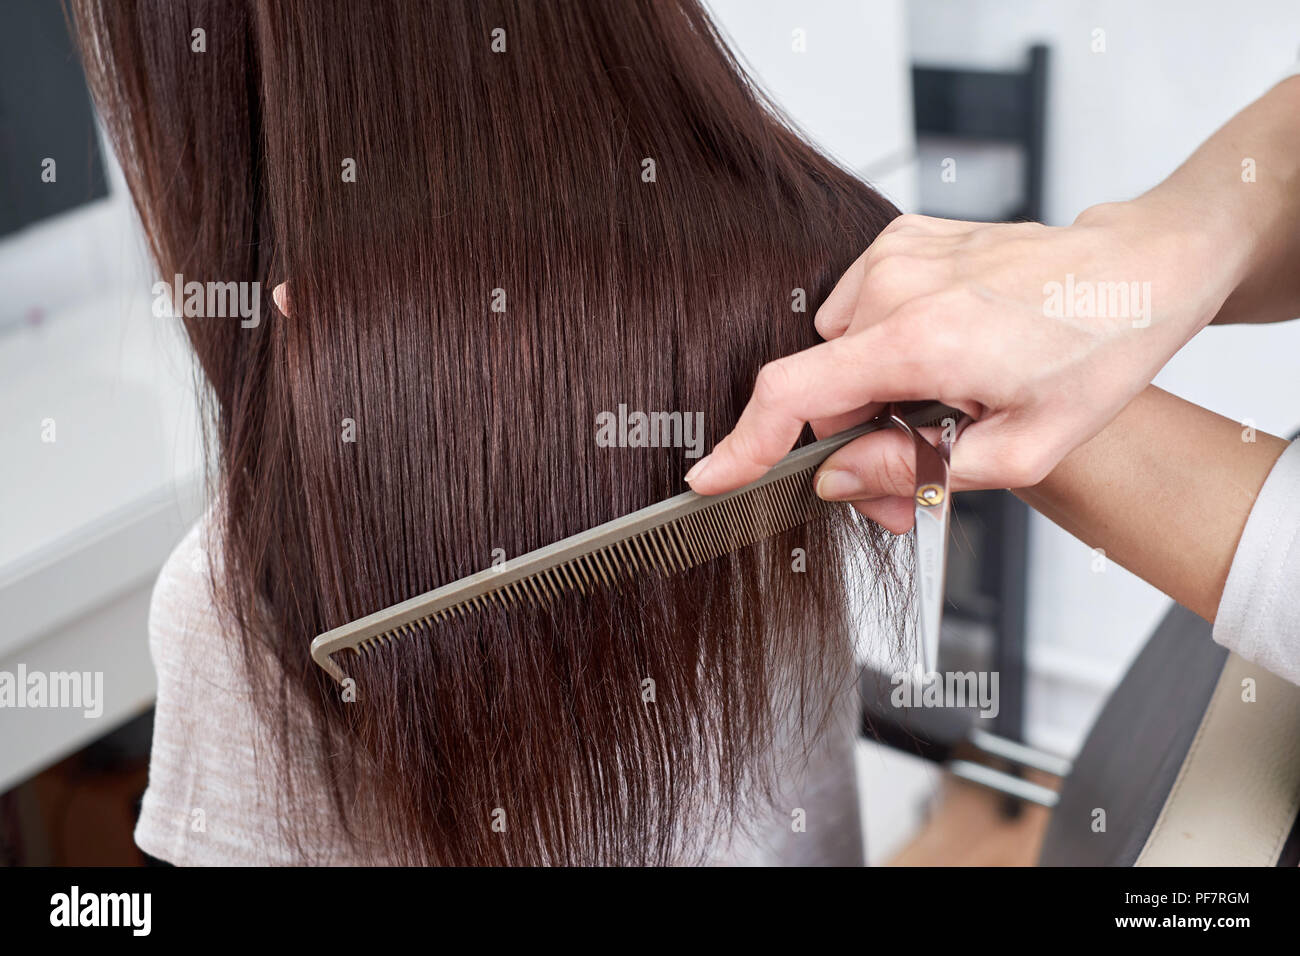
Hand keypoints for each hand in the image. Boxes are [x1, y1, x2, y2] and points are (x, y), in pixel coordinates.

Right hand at [684, 203, 1243, 532]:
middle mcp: (895, 286)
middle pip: (819, 388)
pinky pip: (859, 313)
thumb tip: (837, 478)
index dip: (745, 445)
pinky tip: (938, 364)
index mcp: (921, 340)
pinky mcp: (904, 240)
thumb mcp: (1021, 449)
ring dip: (868, 401)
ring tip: (936, 421)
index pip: (793, 395)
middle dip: (848, 449)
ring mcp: (897, 255)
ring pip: (838, 354)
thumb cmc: (1098, 352)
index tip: (713, 478)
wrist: (1140, 268)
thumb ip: (915, 469)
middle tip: (907, 489)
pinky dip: (882, 352)